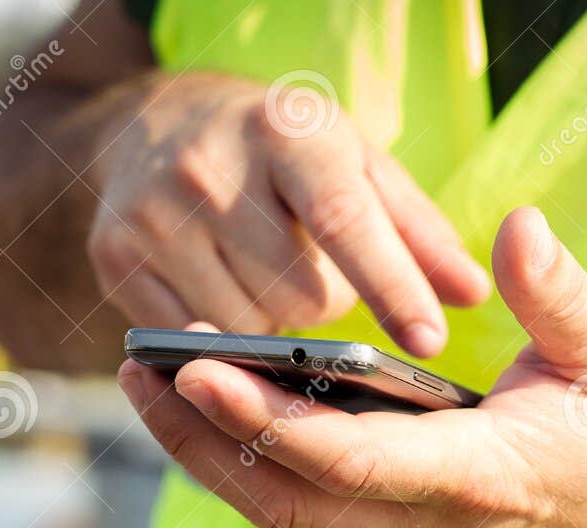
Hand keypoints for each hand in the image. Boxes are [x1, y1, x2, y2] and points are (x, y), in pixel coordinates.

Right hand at [89, 71, 488, 357]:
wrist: (155, 126)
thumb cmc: (284, 157)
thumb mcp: (357, 167)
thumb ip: (420, 232)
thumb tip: (471, 295)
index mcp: (286, 131)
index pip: (346, 222)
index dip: (392, 287)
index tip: (430, 342)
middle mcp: (210, 166)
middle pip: (301, 295)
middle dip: (327, 304)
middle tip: (316, 271)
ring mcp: (154, 214)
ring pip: (251, 328)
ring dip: (277, 325)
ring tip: (266, 273)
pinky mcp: (115, 256)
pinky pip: (199, 339)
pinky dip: (226, 332)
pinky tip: (225, 289)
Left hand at [118, 207, 586, 527]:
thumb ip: (558, 292)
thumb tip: (516, 228)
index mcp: (481, 475)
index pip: (348, 461)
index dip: (264, 422)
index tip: (197, 375)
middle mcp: (433, 522)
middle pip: (287, 499)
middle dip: (204, 443)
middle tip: (141, 373)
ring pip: (288, 511)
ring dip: (216, 456)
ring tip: (159, 387)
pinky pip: (311, 506)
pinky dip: (256, 462)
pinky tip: (224, 411)